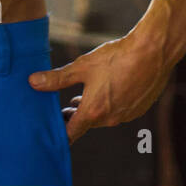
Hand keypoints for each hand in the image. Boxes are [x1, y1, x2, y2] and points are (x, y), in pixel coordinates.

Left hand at [28, 34, 173, 143]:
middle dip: (74, 116)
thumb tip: (33, 82)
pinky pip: (119, 111)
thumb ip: (57, 79)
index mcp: (94, 111)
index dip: (60, 131)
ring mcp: (127, 115)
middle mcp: (111, 119)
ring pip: (103, 117)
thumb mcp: (82, 67)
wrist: (152, 52)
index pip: (71, 133)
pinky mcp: (139, 109)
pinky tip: (108, 88)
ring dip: (92, 109)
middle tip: (62, 107)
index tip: (51, 127)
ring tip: (80, 96)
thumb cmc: (116, 58)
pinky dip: (110, 104)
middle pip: (87, 124)